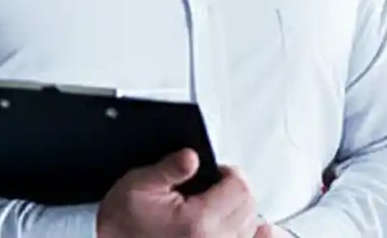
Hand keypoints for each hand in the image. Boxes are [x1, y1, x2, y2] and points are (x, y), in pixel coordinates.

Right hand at [96, 148, 263, 237]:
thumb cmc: (124, 225)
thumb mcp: (138, 185)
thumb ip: (169, 169)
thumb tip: (191, 156)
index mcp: (198, 220)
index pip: (239, 187)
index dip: (227, 173)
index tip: (213, 173)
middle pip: (249, 205)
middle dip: (234, 190)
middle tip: (212, 187)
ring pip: (251, 225)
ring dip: (240, 211)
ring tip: (216, 206)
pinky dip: (257, 235)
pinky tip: (261, 230)